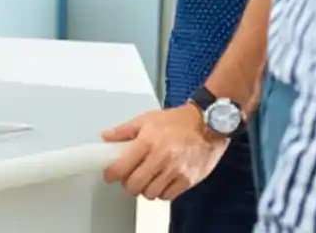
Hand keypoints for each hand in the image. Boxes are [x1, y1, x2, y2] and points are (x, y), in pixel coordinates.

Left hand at [101, 105, 227, 199]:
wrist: (209, 124)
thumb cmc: (179, 121)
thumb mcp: (148, 119)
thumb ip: (124, 130)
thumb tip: (106, 137)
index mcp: (148, 142)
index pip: (122, 167)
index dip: (111, 174)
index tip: (110, 175)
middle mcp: (161, 158)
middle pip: (134, 185)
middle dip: (128, 184)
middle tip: (128, 178)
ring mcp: (175, 171)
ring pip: (150, 193)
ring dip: (145, 189)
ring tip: (146, 179)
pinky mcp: (188, 180)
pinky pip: (168, 196)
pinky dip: (161, 192)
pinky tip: (161, 182)